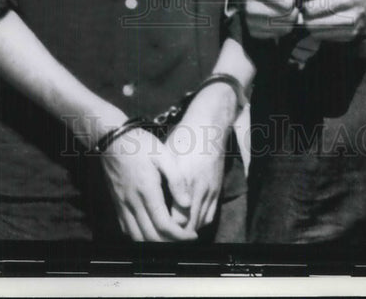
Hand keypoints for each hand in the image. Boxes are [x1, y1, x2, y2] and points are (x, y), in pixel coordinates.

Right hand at [99, 126, 196, 240]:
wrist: (113, 140)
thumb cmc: (141, 145)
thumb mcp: (164, 155)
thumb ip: (176, 180)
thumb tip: (187, 203)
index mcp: (147, 190)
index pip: (164, 225)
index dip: (180, 235)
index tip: (192, 236)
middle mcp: (133, 202)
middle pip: (152, 237)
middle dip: (171, 243)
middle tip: (186, 240)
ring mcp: (122, 205)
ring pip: (138, 237)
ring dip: (156, 244)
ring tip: (171, 240)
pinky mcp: (117, 205)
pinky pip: (127, 230)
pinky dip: (141, 238)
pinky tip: (152, 233)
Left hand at [166, 82, 236, 231]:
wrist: (209, 127)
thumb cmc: (184, 138)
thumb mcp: (166, 155)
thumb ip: (160, 179)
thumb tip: (148, 198)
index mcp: (184, 180)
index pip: (176, 218)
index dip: (165, 228)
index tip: (154, 231)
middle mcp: (199, 188)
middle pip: (189, 225)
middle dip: (175, 235)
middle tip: (161, 238)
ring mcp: (210, 190)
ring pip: (200, 223)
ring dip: (187, 231)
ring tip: (173, 234)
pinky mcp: (217, 190)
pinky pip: (210, 216)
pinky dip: (198, 223)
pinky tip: (188, 222)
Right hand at [229, 0, 318, 38]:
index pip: (288, 3)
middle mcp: (249, 7)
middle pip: (287, 17)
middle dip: (294, 10)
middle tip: (289, 3)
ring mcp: (249, 21)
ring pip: (284, 29)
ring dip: (290, 20)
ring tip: (284, 9)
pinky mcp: (253, 32)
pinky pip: (278, 35)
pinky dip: (283, 28)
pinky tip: (278, 17)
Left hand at [301, 0, 365, 41]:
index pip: (312, 10)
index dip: (304, 6)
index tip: (304, 1)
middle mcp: (349, 18)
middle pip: (312, 25)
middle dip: (306, 17)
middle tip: (309, 9)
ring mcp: (351, 30)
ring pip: (318, 34)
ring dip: (313, 26)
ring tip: (317, 15)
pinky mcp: (351, 37)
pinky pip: (328, 38)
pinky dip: (322, 31)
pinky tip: (326, 21)